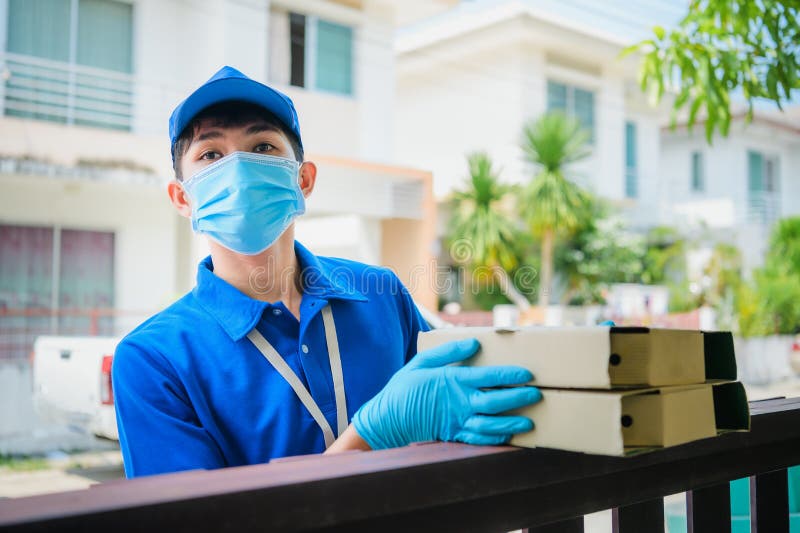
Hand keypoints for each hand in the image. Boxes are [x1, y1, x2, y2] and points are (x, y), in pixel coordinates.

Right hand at [352, 338, 541, 448]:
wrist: (387, 420)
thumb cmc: (403, 388)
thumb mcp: (421, 362)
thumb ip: (448, 353)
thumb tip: (473, 342)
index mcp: (452, 381)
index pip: (488, 376)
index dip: (510, 375)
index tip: (527, 373)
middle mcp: (459, 402)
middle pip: (495, 400)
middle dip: (518, 398)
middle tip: (536, 394)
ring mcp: (457, 421)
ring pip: (491, 424)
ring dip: (512, 423)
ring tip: (529, 421)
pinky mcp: (453, 435)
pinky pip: (479, 439)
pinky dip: (495, 439)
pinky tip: (508, 436)